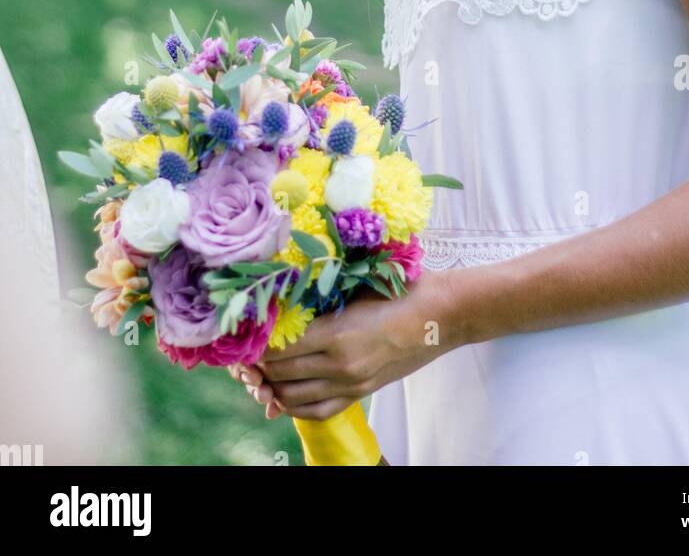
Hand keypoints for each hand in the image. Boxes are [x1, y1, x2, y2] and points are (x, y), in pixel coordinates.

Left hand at [228, 270, 461, 420]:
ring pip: (291, 397)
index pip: (277, 347)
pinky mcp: (360, 393)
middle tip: (240, 351)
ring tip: (257, 370)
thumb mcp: (355, 285)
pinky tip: (282, 392)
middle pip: (278, 374)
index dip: (253, 342)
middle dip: (254, 365)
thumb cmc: (401, 287)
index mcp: (337, 333)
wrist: (442, 315)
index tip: (239, 330)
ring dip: (269, 385)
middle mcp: (341, 365)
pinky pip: (315, 410)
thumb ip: (318, 297)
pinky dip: (292, 405)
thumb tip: (277, 299)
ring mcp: (351, 384)